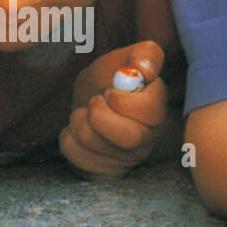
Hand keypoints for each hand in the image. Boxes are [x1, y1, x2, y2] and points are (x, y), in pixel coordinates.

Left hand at [59, 40, 168, 178]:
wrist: (86, 101)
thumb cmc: (109, 80)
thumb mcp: (125, 59)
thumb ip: (144, 55)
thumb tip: (144, 69)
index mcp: (158, 111)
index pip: (150, 111)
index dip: (122, 99)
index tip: (110, 90)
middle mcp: (147, 140)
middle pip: (128, 137)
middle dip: (99, 113)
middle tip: (95, 100)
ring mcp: (124, 159)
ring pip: (94, 142)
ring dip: (79, 118)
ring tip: (85, 111)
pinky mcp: (101, 171)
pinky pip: (74, 153)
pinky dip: (67, 135)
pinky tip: (79, 129)